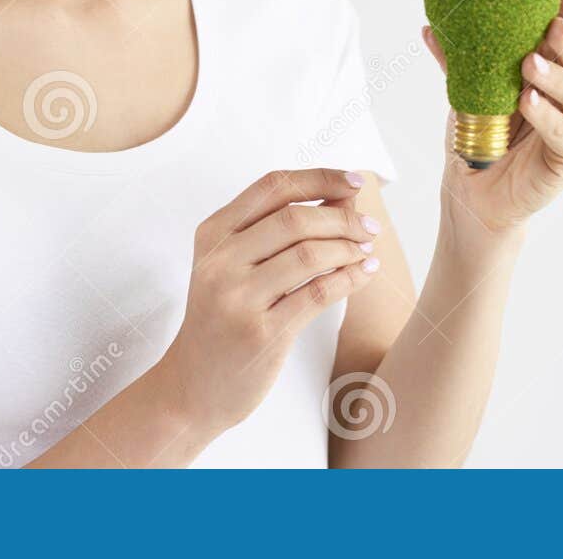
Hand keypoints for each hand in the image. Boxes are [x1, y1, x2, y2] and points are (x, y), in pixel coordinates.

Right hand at [155, 168, 382, 435]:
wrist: (192, 385)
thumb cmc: (222, 318)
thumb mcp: (231, 265)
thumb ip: (274, 228)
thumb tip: (340, 194)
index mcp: (213, 234)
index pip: (273, 187)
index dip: (319, 177)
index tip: (354, 181)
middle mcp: (220, 261)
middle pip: (296, 219)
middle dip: (343, 217)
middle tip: (370, 226)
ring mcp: (239, 298)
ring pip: (310, 254)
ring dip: (349, 248)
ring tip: (367, 250)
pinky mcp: (262, 333)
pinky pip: (319, 293)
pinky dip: (350, 278)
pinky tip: (364, 272)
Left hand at [421, 0, 562, 239]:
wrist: (475, 189)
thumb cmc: (482, 134)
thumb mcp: (468, 89)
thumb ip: (458, 60)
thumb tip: (431, 25)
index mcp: (560, 67)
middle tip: (552, 25)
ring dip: (557, 77)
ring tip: (530, 65)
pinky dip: (548, 116)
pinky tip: (529, 102)